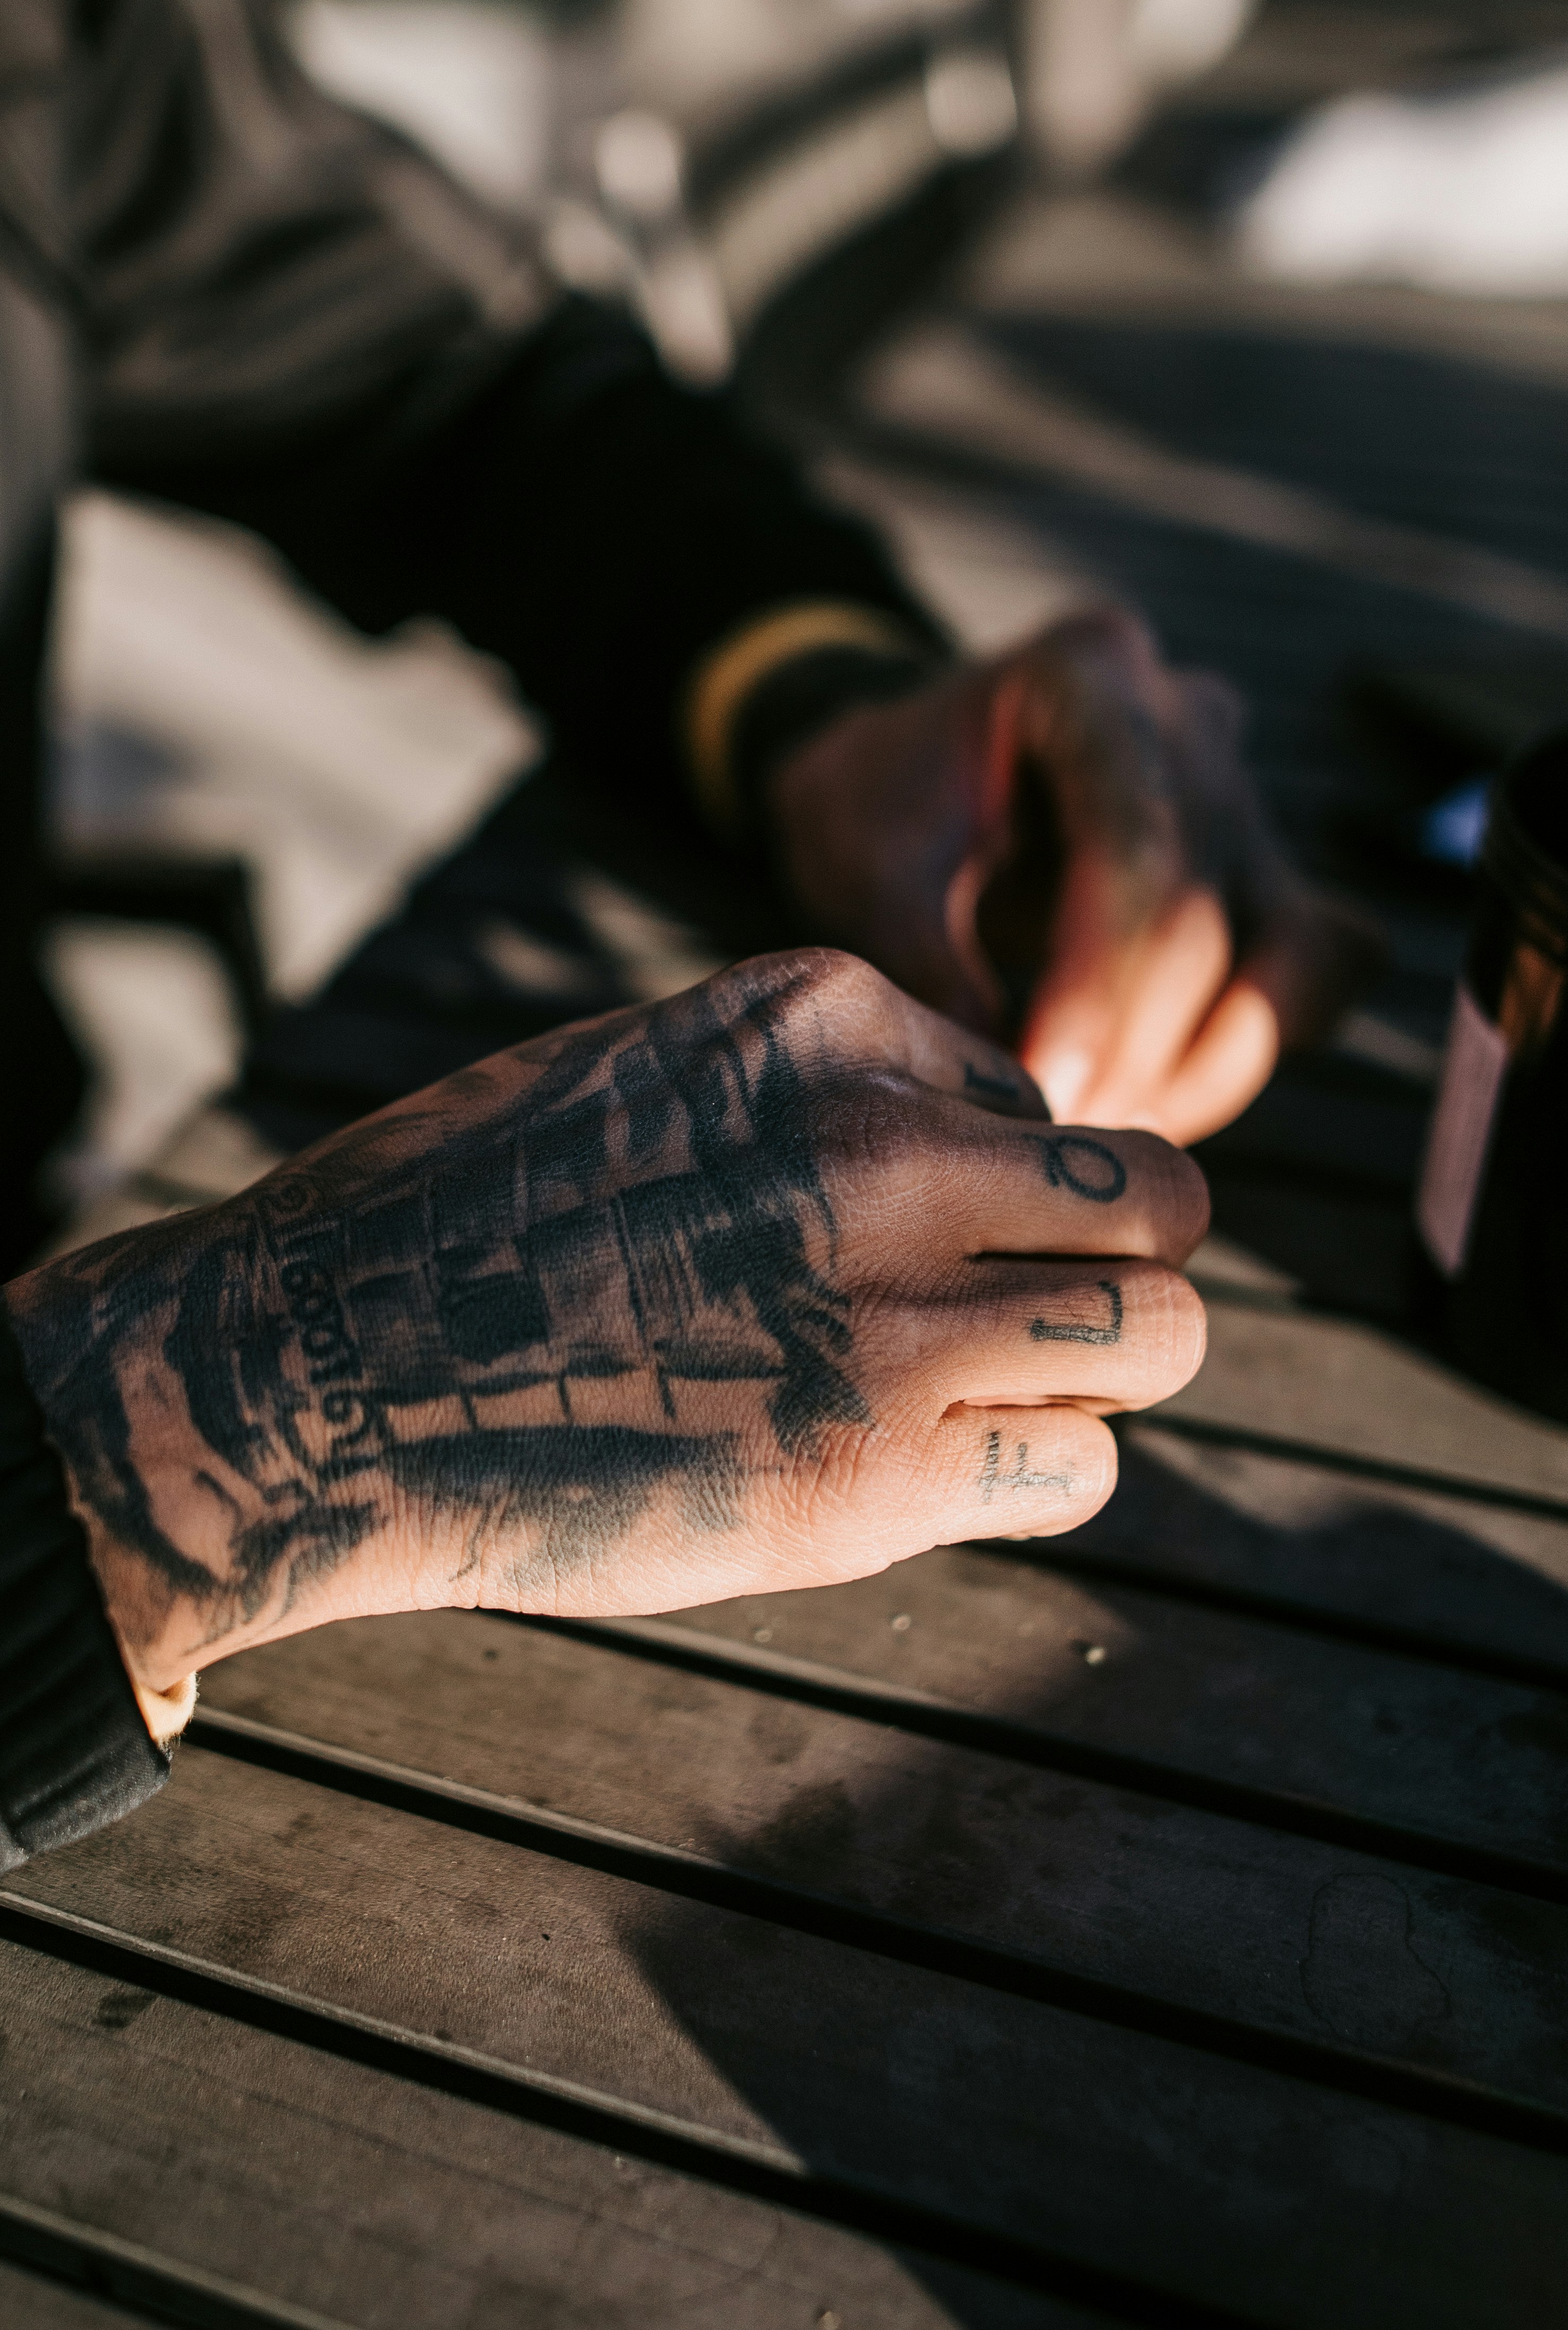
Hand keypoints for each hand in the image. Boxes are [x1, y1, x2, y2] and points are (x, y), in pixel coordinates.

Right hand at [5, 951, 1206, 1694]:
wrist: (320, 1371)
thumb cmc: (469, 1219)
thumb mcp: (652, 1071)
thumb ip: (816, 1094)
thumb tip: (976, 1146)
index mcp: (827, 1018)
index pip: (1035, 1090)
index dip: (1001, 1178)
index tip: (914, 1236)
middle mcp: (887, 1149)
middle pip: (1162, 1197)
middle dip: (1119, 1258)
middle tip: (1029, 1313)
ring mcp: (890, 1315)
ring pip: (1163, 1331)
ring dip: (1104, 1369)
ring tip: (994, 1395)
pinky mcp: (871, 1479)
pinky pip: (1080, 1467)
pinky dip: (1032, 1474)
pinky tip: (927, 1471)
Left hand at [766, 608, 1382, 1143]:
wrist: (905, 780)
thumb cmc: (877, 808)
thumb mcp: (863, 868)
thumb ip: (928, 964)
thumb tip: (1013, 1092)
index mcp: (1084, 678)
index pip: (1133, 846)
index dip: (1099, 988)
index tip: (1043, 1089)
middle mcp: (1191, 726)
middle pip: (1206, 916)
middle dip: (1133, 1054)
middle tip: (1051, 1141)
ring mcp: (1247, 802)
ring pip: (1292, 959)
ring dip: (1200, 1074)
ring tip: (1095, 1130)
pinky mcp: (1273, 877)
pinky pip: (1318, 977)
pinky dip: (1246, 1051)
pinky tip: (1150, 1097)